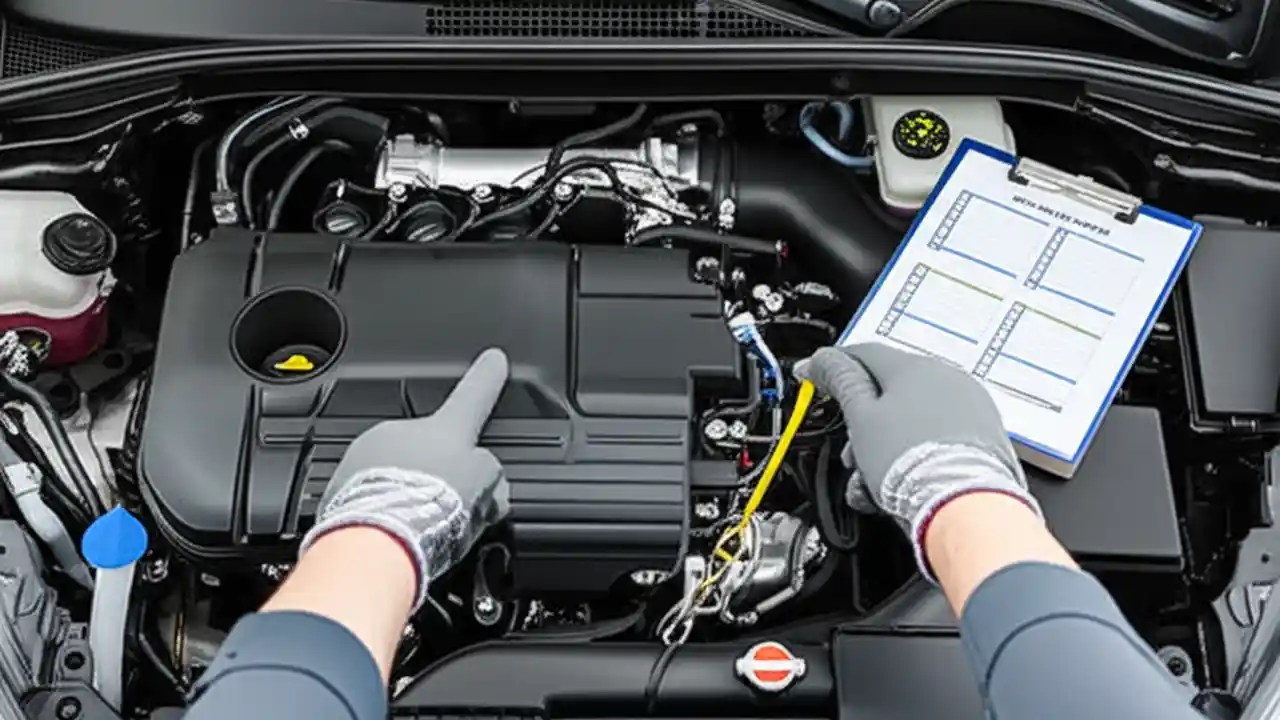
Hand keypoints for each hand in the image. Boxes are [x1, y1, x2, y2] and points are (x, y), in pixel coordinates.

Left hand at [299, 348, 509, 609]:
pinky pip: (367, 490)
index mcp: (444, 429)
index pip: (473, 395)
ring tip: (413, 526)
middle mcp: (403, 431)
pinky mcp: (339, 481)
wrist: (375, 542)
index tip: (493, 359)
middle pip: (428, 446)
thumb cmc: (432, 513)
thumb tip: (491, 482)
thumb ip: (492, 475)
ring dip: (405, 490)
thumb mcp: (486, 490)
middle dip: (435, 471)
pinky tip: (389, 531)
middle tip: (443, 507)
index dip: (487, 377)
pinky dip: (379, 507)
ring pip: (394, 469)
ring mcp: (367, 453)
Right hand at [795, 343, 1039, 577]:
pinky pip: (938, 437)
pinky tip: (904, 484)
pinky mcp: (985, 436)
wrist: (965, 507)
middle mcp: (947, 378)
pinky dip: (917, 454)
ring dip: (887, 445)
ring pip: (913, 418)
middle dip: (863, 422)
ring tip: (875, 481)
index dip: (833, 366)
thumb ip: (839, 381)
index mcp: (913, 367)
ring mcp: (970, 407)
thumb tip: (822, 359)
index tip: (814, 377)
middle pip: (890, 391)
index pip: (863, 353)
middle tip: (850, 453)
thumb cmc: (913, 464)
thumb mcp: (860, 419)